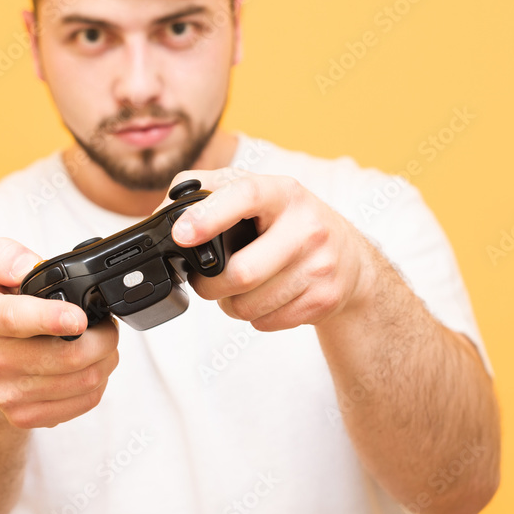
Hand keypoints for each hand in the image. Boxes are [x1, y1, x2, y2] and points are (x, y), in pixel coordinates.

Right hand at [0, 237, 119, 428]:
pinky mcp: (24, 417)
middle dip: (103, 337)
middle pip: (66, 356)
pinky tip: (89, 366)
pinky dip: (98, 382)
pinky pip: (83, 402)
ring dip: (106, 359)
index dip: (51, 319)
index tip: (80, 318)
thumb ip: (5, 256)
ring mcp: (5, 394)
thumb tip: (28, 267)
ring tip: (100, 343)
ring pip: (83, 380)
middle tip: (105, 325)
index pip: (15, 320)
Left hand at [167, 169, 375, 331]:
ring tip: (240, 288)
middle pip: (241, 273)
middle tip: (206, 280)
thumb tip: (162, 212)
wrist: (350, 259)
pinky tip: (265, 298)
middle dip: (210, 285)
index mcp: (283, 192)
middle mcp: (308, 226)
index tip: (181, 234)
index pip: (246, 195)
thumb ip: (208, 191)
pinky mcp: (325, 299)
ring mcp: (320, 265)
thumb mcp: (259, 194)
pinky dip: (255, 316)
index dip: (209, 216)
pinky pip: (266, 322)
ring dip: (231, 304)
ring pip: (249, 305)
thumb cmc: (290, 223)